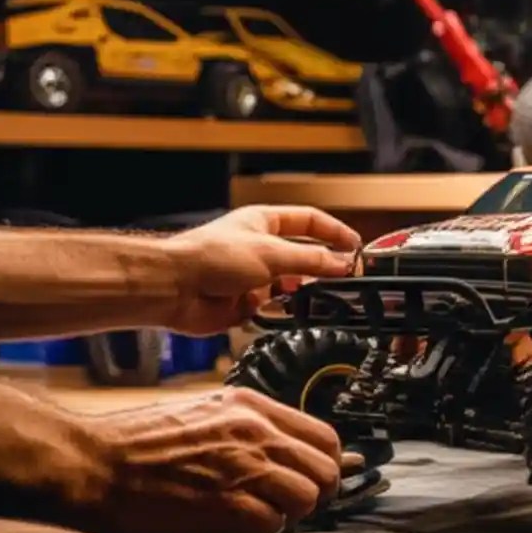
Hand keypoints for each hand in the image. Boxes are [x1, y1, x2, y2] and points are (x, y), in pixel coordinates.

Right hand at [69, 387, 342, 532]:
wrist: (95, 463)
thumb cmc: (138, 443)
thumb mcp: (206, 412)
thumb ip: (251, 427)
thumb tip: (285, 447)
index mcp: (250, 406)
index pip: (323, 435)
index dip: (326, 461)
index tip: (317, 475)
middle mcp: (255, 432)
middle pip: (326, 468)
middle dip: (318, 490)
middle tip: (295, 501)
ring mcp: (245, 468)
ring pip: (309, 496)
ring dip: (293, 512)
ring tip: (266, 512)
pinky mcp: (229, 504)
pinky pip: (276, 523)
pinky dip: (265, 529)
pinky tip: (241, 523)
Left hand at [163, 206, 360, 334]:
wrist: (175, 289)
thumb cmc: (211, 257)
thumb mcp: (273, 254)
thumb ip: (312, 260)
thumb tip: (343, 263)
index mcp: (264, 223)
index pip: (309, 221)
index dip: (334, 231)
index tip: (356, 247)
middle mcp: (260, 247)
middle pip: (303, 254)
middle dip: (323, 265)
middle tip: (347, 278)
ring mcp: (252, 276)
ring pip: (290, 284)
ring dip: (302, 291)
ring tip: (320, 296)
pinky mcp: (245, 303)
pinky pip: (274, 308)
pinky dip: (282, 311)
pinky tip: (286, 311)